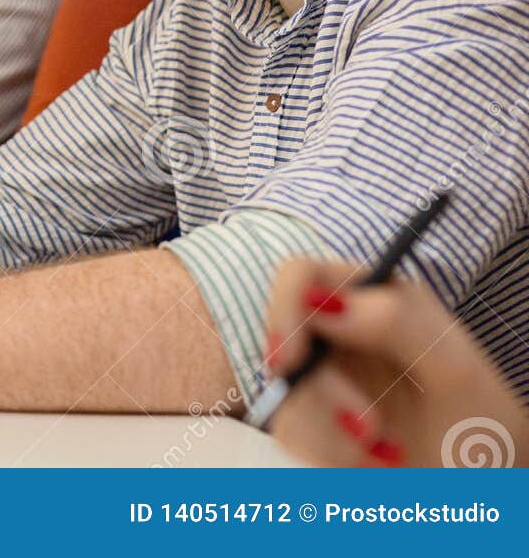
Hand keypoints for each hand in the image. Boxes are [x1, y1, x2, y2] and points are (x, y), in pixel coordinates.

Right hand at [265, 259, 527, 466]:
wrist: (484, 492)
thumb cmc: (482, 430)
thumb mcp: (455, 373)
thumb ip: (397, 323)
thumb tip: (324, 305)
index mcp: (377, 301)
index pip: (302, 277)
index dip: (285, 310)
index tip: (290, 361)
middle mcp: (342, 335)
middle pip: (284, 345)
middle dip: (321, 394)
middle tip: (367, 429)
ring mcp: (325, 383)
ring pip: (285, 397)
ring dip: (330, 435)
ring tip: (386, 453)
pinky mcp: (315, 427)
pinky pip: (292, 438)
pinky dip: (329, 459)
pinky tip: (374, 463)